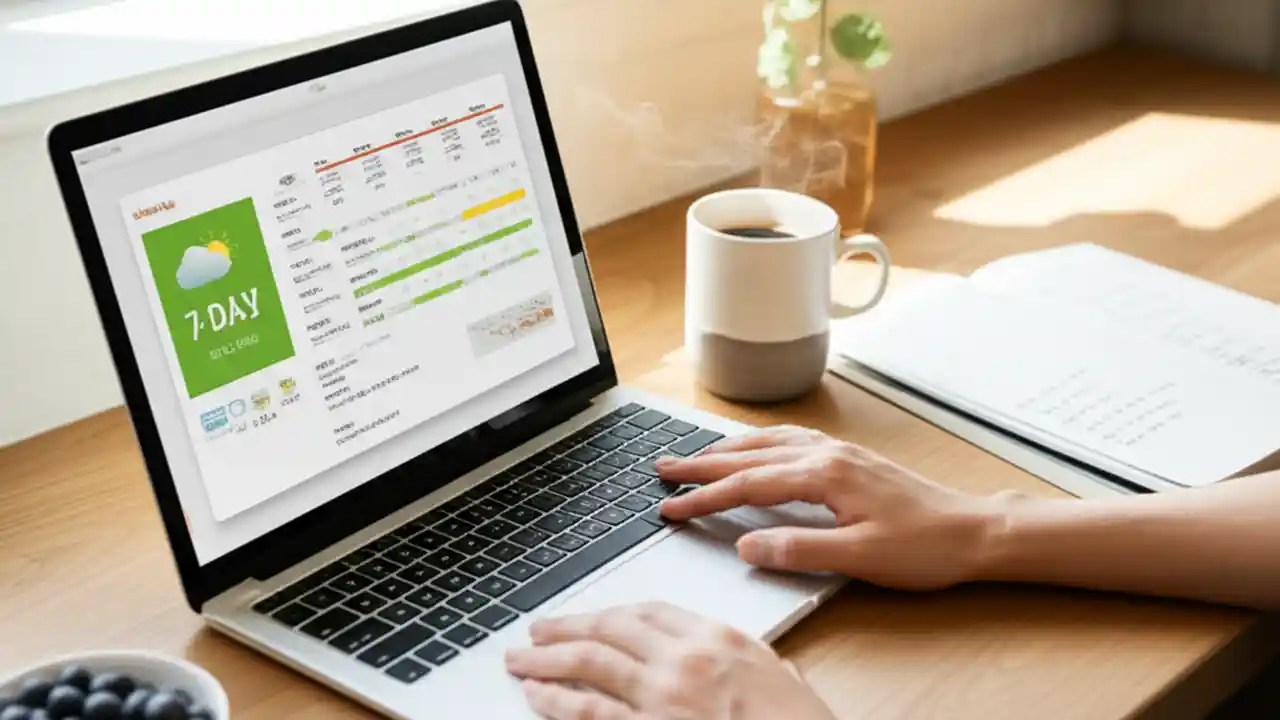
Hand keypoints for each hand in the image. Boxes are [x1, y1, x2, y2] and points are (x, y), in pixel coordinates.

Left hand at [505, 601, 834, 719]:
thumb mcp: (790, 683)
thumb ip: (763, 666)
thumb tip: (761, 666)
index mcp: (720, 639)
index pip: (651, 610)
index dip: (611, 611)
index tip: (592, 616)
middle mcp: (685, 660)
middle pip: (610, 629)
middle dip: (567, 628)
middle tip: (539, 630)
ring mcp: (663, 697)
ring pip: (589, 664)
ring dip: (546, 659)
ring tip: (520, 658)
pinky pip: (588, 712)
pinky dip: (554, 700)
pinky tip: (535, 694)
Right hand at [657, 425, 1007, 590]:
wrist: (973, 532)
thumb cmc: (924, 546)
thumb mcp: (858, 558)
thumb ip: (798, 549)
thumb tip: (748, 545)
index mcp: (824, 475)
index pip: (747, 484)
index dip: (704, 498)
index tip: (671, 507)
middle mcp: (827, 455)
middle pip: (750, 455)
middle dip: (702, 464)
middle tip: (663, 471)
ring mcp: (839, 453)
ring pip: (768, 443)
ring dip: (728, 450)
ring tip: (696, 458)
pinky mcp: (850, 459)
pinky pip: (790, 441)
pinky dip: (760, 444)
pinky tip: (756, 450)